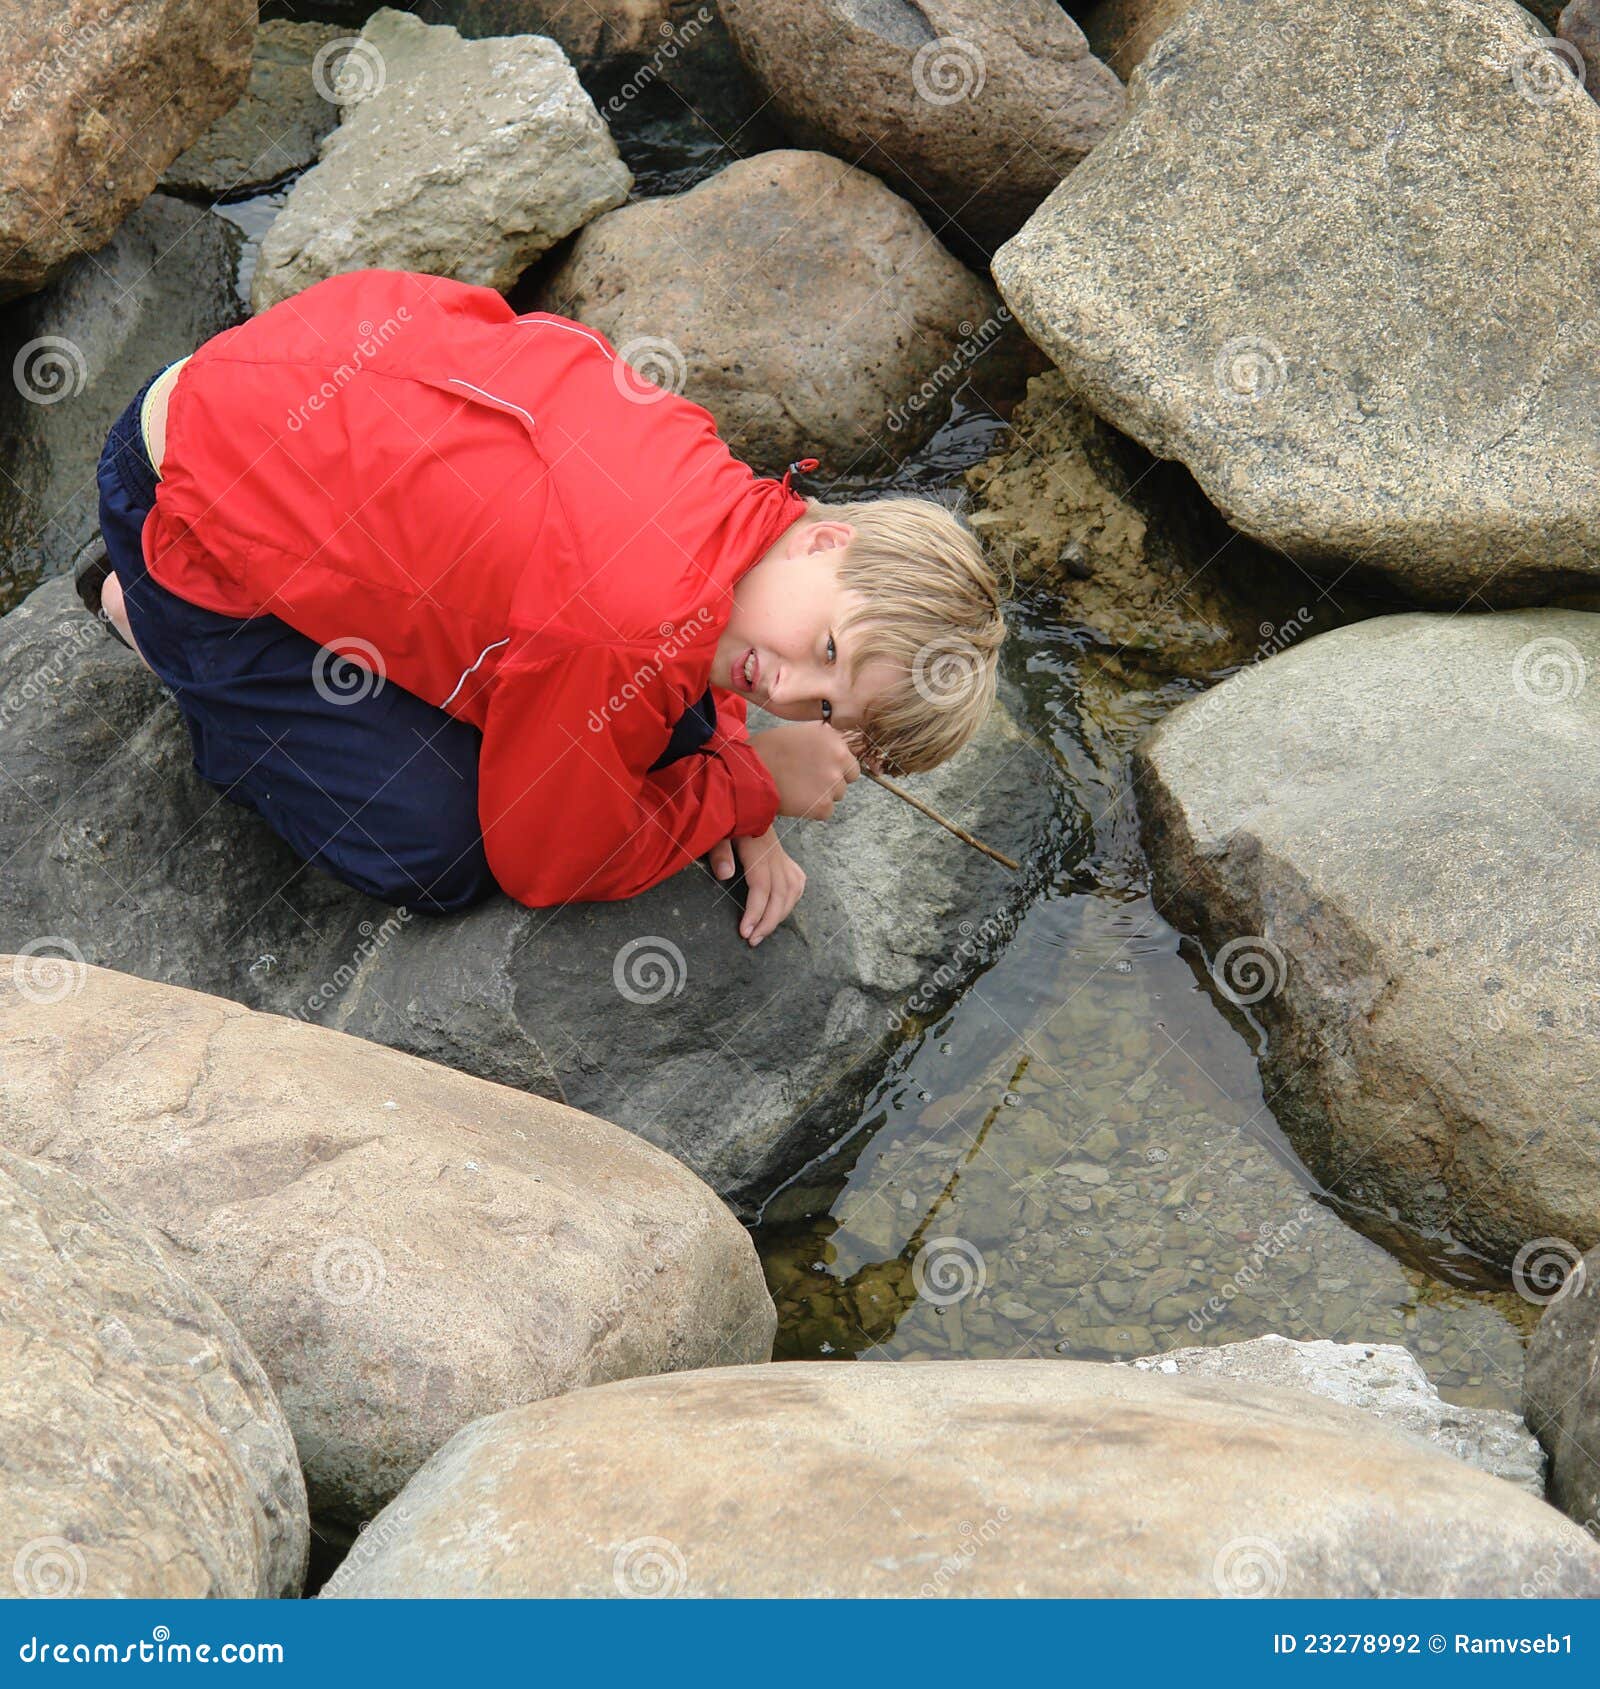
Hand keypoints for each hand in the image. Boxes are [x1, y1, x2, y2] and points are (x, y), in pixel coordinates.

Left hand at [704, 827, 805, 945]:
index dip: (755, 911)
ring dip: (780, 915)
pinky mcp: (784, 858)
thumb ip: (720, 852)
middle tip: (753, 940)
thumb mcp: (718, 832)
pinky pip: (797, 882)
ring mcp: (782, 857)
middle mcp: (775, 855)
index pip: (762, 887)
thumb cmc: (727, 818)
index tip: (745, 932)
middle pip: (779, 894)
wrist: (744, 800)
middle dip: (768, 921)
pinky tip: (784, 909)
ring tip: (764, 932)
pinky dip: (793, 899)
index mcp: (758, 850)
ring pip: (791, 891)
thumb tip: (725, 875)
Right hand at [749, 722, 861, 819]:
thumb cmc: (768, 750)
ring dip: (822, 795)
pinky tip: (796, 800)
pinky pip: (826, 811)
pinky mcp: (824, 804)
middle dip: (833, 782)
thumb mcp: (800, 733)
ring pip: (837, 796)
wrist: (749, 771)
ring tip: (798, 789)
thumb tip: (835, 754)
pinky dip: (813, 810)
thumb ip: (822, 743)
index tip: (819, 770)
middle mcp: (839, 758)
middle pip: (848, 779)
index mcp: (834, 738)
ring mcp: (833, 782)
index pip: (849, 760)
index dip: (835, 767)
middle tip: (809, 782)